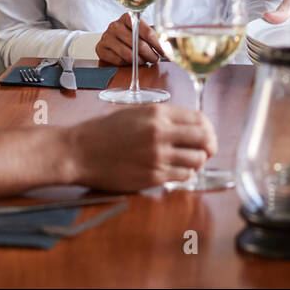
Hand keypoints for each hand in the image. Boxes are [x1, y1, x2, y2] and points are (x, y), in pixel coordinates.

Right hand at [68, 105, 216, 190]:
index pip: (200, 119)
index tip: (207, 134)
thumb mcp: (136, 113)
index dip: (208, 128)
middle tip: (206, 150)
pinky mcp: (152, 177)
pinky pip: (182, 176)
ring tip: (186, 160)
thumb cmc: (105, 131)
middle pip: (205, 140)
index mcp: (158, 114)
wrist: (80, 152)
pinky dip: (183, 174)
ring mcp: (158, 157)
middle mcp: (161, 134)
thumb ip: (164, 118)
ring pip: (197, 161)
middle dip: (209, 146)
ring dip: (196, 161)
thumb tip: (191, 126)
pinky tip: (174, 170)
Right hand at [95, 11, 163, 65]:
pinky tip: (131, 61)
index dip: (158, 44)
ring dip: (140, 61)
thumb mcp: (141, 30)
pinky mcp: (100, 49)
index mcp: (128, 17)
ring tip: (144, 61)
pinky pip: (118, 61)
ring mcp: (106, 37)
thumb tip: (168, 46)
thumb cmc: (130, 33)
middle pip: (138, 44)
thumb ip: (153, 35)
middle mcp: (115, 25)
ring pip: (128, 54)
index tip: (163, 52)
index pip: (148, 32)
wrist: (111, 37)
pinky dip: (127, 64)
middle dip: (150, 55)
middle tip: (155, 59)